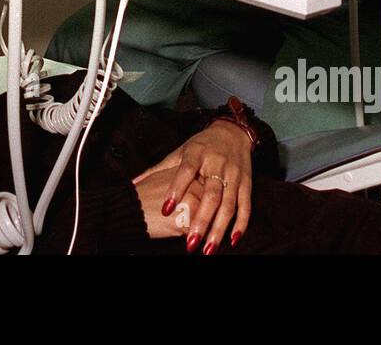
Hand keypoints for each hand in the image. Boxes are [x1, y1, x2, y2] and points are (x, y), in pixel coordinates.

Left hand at [132, 121, 253, 253]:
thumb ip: (159, 169)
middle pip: (211, 194)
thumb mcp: (180, 151)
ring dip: (219, 228)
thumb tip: (133, 182)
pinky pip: (245, 205)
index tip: (166, 209)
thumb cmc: (201, 145)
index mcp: (197, 153)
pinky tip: (233, 240)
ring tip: (209, 249)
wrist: (232, 132)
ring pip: (229, 204)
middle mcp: (217, 163)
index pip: (185, 171)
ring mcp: (234, 174)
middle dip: (202, 220)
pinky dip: (241, 223)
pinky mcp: (247, 182)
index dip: (176, 189)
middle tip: (191, 244)